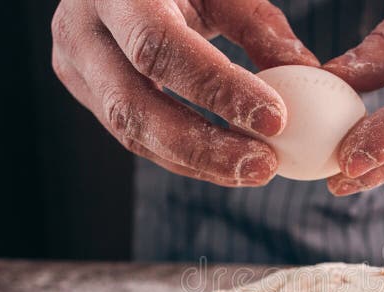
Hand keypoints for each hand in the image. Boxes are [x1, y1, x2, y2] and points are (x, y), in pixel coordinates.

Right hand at [52, 0, 317, 186]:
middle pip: (134, 106)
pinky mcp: (86, 94)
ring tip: (254, 171)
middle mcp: (81, 31)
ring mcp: (76, 68)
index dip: (217, 89)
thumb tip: (308, 77)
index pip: (159, 47)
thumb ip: (260, 27)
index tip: (276, 120)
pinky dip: (185, 158)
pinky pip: (136, 138)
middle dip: (204, 146)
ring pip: (132, 133)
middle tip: (263, 166)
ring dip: (198, 162)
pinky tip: (227, 166)